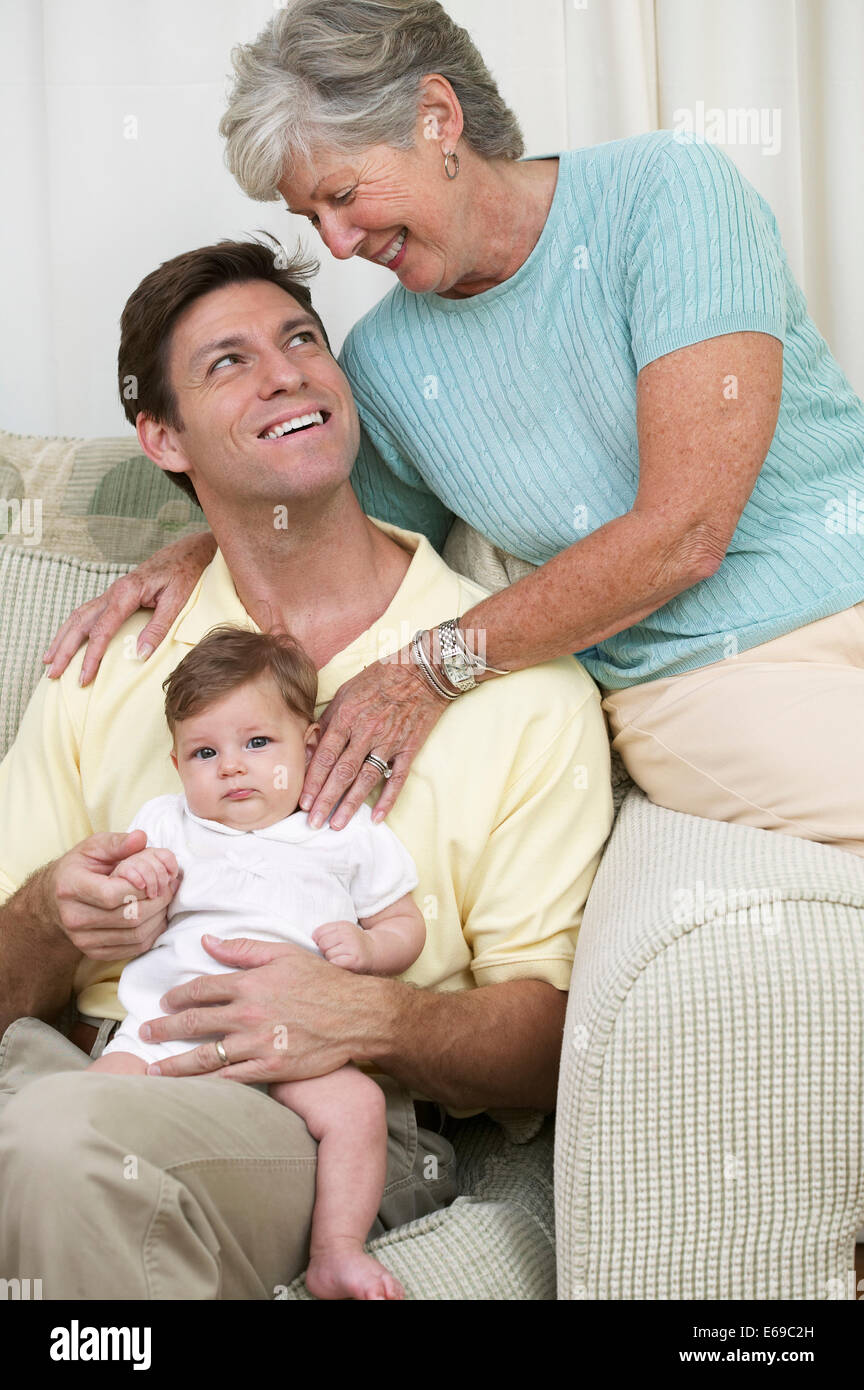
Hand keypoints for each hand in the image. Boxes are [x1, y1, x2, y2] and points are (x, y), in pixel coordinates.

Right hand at [42, 529, 216, 684]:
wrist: (186, 553)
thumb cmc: (183, 574)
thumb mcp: (176, 601)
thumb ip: (158, 628)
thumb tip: (140, 654)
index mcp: (126, 593)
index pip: (101, 630)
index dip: (91, 656)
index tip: (84, 677)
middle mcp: (112, 592)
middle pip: (80, 623)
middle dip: (64, 650)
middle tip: (52, 674)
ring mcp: (111, 593)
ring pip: (78, 617)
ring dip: (62, 639)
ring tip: (49, 660)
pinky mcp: (114, 596)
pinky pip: (86, 613)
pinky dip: (72, 629)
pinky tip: (67, 640)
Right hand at [48, 830, 179, 959]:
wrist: (54, 901)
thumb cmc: (78, 869)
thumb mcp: (93, 847)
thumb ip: (118, 842)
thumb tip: (141, 838)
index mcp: (70, 887)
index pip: (112, 894)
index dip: (141, 887)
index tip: (155, 877)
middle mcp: (74, 917)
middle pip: (129, 916)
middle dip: (158, 900)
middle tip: (170, 886)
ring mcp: (83, 939)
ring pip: (136, 935)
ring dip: (160, 917)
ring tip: (165, 899)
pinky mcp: (94, 952)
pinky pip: (134, 948)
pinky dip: (153, 933)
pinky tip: (156, 916)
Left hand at [140, 936, 391, 1082]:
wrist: (358, 1015)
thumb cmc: (323, 981)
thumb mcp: (284, 954)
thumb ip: (243, 949)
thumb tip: (207, 941)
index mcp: (250, 983)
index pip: (200, 989)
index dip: (177, 996)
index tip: (164, 1001)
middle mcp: (249, 1013)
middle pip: (193, 1023)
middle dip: (164, 1029)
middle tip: (145, 1033)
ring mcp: (258, 1044)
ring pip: (205, 1056)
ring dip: (174, 1064)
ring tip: (153, 1069)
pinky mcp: (270, 1068)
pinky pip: (230, 1079)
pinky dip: (206, 1085)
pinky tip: (189, 1088)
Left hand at [301, 647, 450, 831]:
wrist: (423, 672)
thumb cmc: (380, 679)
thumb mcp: (346, 691)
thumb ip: (327, 720)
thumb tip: (310, 748)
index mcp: (347, 716)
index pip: (325, 755)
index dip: (312, 780)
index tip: (301, 801)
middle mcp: (366, 731)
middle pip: (341, 772)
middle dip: (325, 799)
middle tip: (312, 822)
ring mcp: (389, 742)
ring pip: (366, 779)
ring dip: (350, 804)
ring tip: (337, 824)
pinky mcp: (408, 748)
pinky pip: (397, 778)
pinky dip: (388, 800)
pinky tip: (377, 818)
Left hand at [311, 919, 372, 972]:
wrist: (375, 951)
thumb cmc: (354, 943)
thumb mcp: (343, 932)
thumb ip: (328, 933)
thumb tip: (310, 942)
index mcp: (343, 925)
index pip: (319, 932)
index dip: (318, 940)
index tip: (324, 944)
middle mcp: (348, 934)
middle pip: (323, 944)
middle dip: (324, 950)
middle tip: (333, 952)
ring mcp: (352, 946)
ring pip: (328, 954)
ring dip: (330, 959)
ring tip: (340, 957)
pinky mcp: (355, 960)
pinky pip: (335, 963)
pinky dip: (336, 964)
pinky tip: (343, 963)